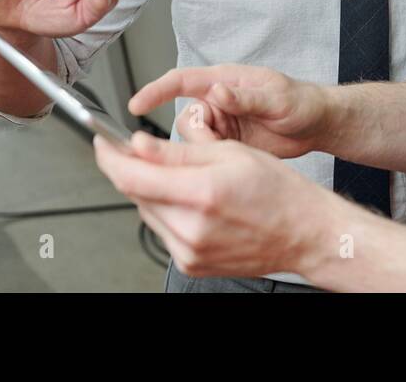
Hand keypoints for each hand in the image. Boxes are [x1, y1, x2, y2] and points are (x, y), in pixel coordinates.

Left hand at [93, 129, 338, 278]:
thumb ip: (176, 151)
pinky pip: (163, 230)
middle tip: (137, 151)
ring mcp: (190, 251)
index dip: (110, 156)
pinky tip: (188, 199)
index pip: (133, 176)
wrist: (303, 232)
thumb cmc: (277, 190)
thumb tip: (137, 145)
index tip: (102, 143)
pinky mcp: (190, 263)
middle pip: (135, 194)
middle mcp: (192, 227)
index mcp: (202, 192)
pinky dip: (165, 210)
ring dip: (149, 190)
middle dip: (131, 169)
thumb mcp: (229, 152)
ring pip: (146, 211)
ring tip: (178, 175)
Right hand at [130, 64, 329, 158]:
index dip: (156, 91)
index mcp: (224, 81)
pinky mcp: (227, 145)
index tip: (137, 104)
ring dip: (208, 152)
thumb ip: (245, 97)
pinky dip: (215, 163)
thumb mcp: (276, 98)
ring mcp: (221, 124)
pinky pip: (208, 156)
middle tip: (218, 145)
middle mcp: (217, 102)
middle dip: (196, 137)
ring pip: (194, 142)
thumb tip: (216, 91)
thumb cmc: (300, 102)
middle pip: (185, 120)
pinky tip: (236, 164)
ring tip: (236, 153)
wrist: (316, 125)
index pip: (180, 81)